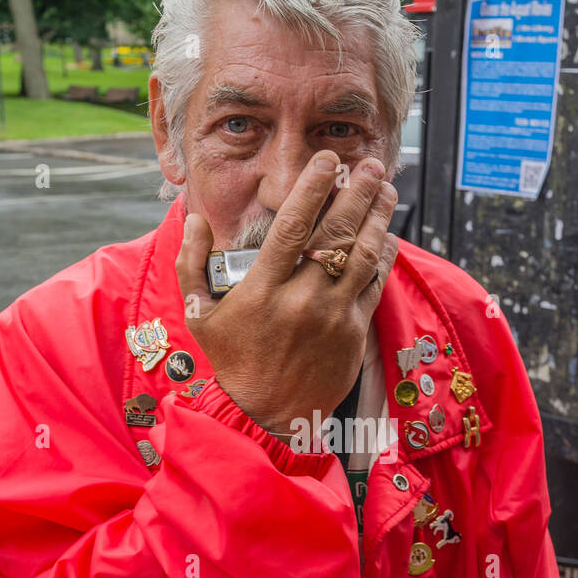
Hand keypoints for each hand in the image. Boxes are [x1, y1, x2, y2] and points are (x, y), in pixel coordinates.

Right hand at [175, 151, 398, 434]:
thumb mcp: (198, 315)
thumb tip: (195, 220)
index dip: (313, 187)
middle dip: (358, 192)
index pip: (293, 226)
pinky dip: (383, 257)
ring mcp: (331, 316)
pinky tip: (386, 235)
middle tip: (370, 165)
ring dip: (378, 217)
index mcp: (261, 290)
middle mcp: (300, 299)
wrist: (265, 416)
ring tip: (386, 190)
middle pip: (336, 233)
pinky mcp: (353, 333)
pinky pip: (374, 285)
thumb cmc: (232, 361)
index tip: (327, 161)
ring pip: (363, 256)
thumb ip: (191, 265)